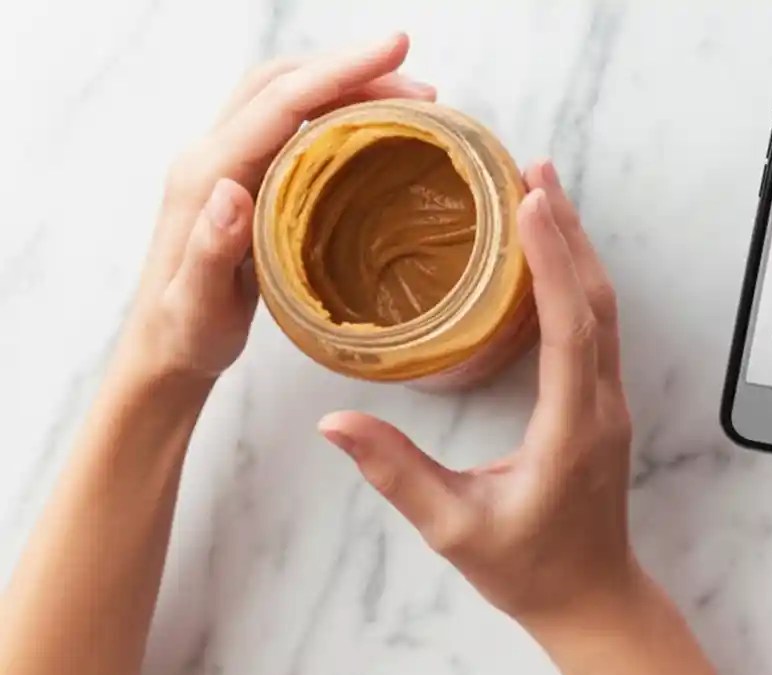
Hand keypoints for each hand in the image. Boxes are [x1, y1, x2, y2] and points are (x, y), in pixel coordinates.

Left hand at [116, 33, 435, 382]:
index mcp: (207, 173)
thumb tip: (230, 191)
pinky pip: (294, 124)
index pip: (281, 101)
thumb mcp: (200, 306)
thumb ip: (211, 251)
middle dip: (353, 69)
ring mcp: (227, 162)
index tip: (396, 48)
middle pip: (285, 81)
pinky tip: (376, 131)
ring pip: (290, 96)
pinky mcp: (244, 176)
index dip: (341, 70)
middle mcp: (213, 154)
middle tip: (424, 87)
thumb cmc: (188, 333)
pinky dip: (339, 111)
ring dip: (349, 85)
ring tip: (415, 105)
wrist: (166, 348)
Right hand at [318, 160, 638, 621]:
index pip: (570, 327)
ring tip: (542, 192)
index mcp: (570, 428)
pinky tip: (550, 256)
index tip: (532, 202)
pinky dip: (576, 279)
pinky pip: (597, 326)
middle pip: (597, 300)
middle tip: (533, 171)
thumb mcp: (453, 529)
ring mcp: (609, 401)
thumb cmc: (528, 569)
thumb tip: (335, 423)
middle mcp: (600, 404)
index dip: (553, 260)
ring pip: (604, 308)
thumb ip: (397, 474)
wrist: (590, 599)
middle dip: (568, 231)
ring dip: (577, 248)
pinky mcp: (601, 402)